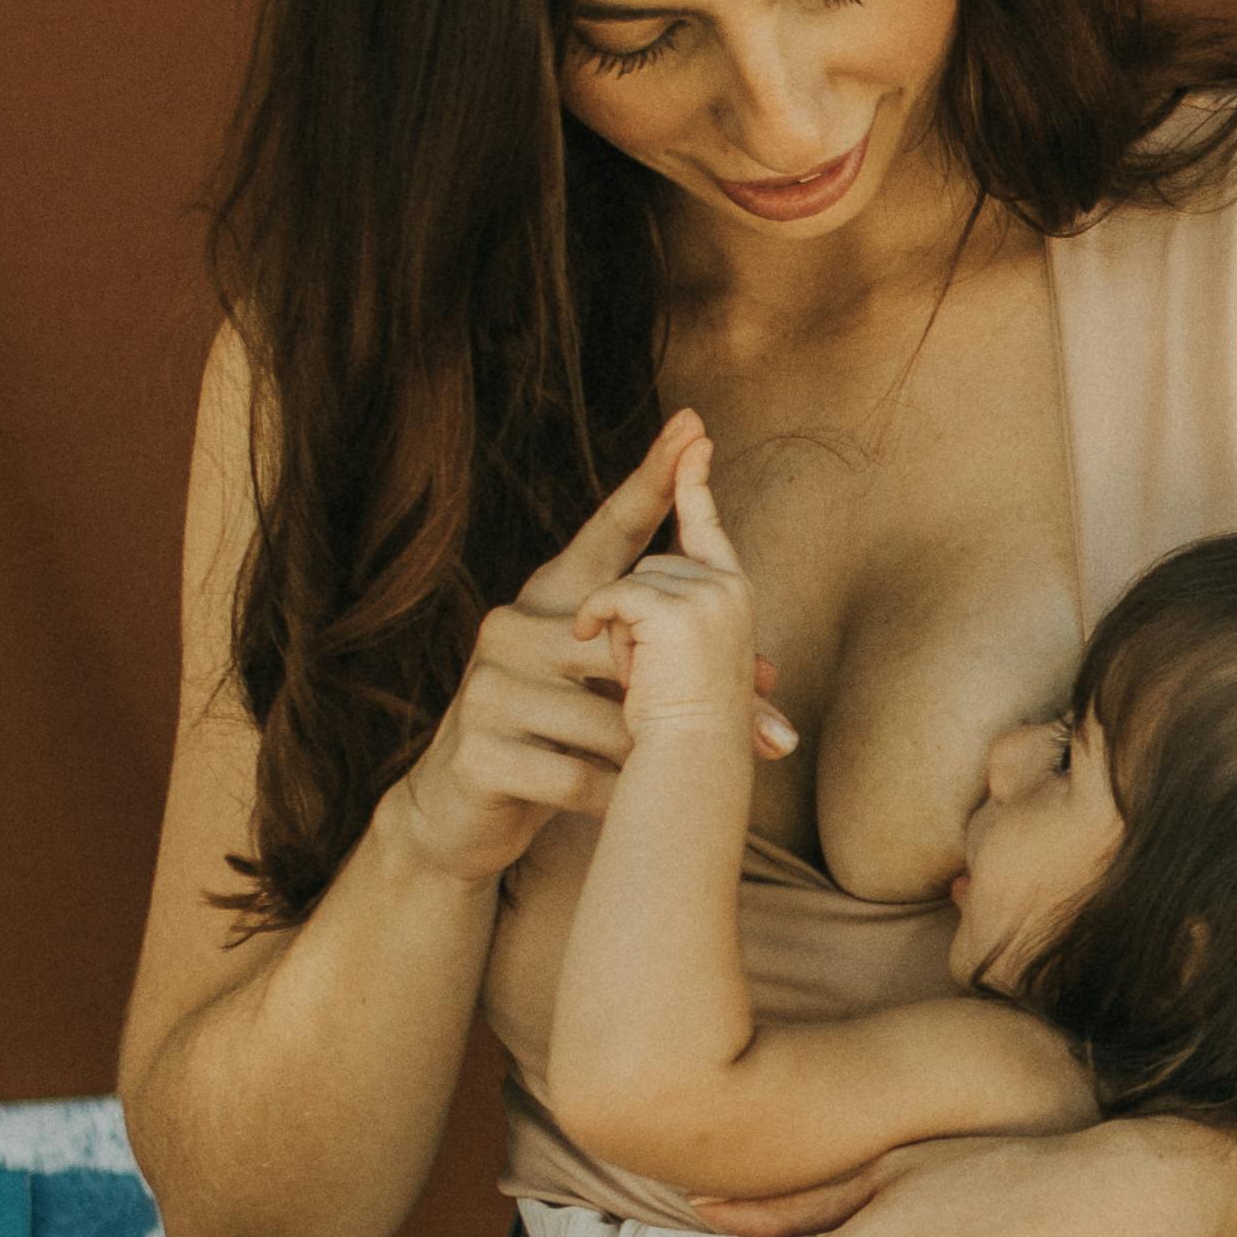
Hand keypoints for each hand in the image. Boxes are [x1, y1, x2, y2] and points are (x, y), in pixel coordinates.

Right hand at [380, 418, 793, 888]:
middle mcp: (513, 625)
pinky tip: (619, 808)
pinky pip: (576, 775)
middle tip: (768, 735)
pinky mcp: (479, 750)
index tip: (693, 425)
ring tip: (663, 782)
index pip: (609, 531)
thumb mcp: (606, 690)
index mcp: (551, 598)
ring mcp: (488, 685)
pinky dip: (612, 798)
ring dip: (651, 759)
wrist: (460, 811)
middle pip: (630, 645)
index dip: (651, 479)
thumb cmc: (553, 739)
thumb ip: (667, 667)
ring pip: (610, 721)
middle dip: (690, 698)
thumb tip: (776, 673)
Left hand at [573, 429, 775, 740]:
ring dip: (619, 630)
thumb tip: (723, 662)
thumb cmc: (681, 736)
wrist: (686, 768)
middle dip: (631, 613)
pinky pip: (619, 594)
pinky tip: (598, 645)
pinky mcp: (678, 609)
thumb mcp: (681, 670)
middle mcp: (731, 591)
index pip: (707, 530)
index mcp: (733, 599)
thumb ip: (679, 633)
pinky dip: (601, 619)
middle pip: (652, 566)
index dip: (693, 482)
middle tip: (645, 672)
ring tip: (638, 678)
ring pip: (634, 583)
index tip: (692, 435)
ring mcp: (710, 597)